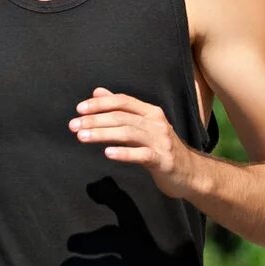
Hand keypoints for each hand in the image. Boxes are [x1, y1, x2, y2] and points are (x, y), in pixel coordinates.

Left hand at [72, 88, 199, 195]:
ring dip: (103, 134)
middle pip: (122, 117)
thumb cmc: (163, 149)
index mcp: (151, 112)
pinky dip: (124, 153)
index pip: (123, 101)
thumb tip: (97, 92)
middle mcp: (157, 124)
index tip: (79, 109)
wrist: (191, 173)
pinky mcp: (163, 161)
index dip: (100, 103)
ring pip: (128, 133)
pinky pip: (142, 155)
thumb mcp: (144, 126)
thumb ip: (121, 110)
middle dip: (95, 120)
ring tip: (82, 137)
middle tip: (73, 126)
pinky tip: (108, 153)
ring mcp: (161, 142)